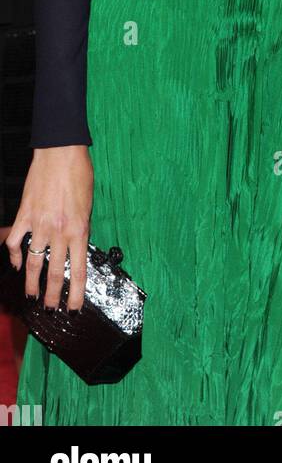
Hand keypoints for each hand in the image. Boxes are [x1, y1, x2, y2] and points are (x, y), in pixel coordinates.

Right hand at [5, 147, 93, 309]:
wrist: (61, 152)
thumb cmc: (79, 174)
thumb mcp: (88, 205)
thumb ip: (80, 228)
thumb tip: (75, 246)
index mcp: (79, 229)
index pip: (78, 270)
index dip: (76, 293)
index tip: (74, 308)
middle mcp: (59, 231)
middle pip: (54, 273)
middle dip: (53, 296)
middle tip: (51, 310)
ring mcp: (39, 225)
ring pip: (32, 263)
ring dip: (31, 282)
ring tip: (32, 296)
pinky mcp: (24, 215)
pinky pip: (14, 242)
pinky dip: (12, 255)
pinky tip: (15, 263)